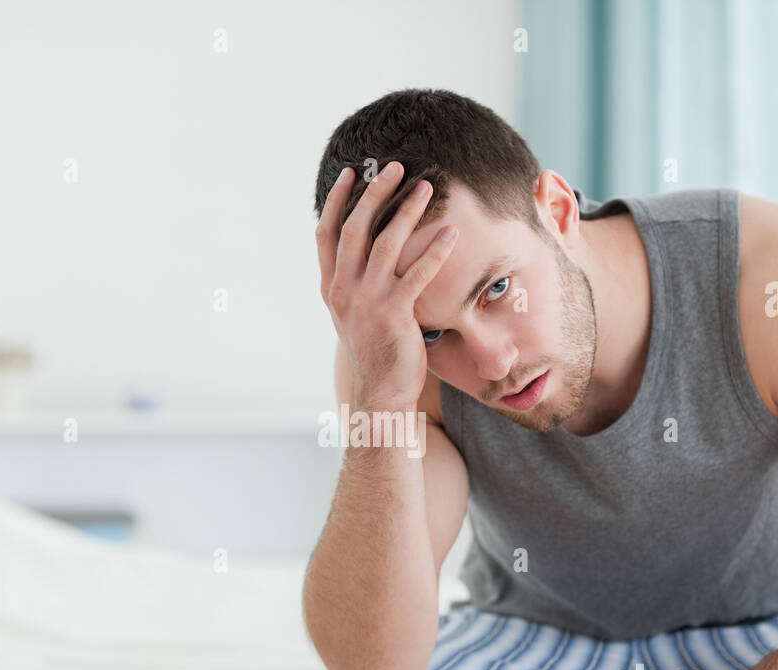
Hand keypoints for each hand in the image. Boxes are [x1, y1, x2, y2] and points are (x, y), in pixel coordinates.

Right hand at [316, 160, 458, 409]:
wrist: (379, 394)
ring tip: (426, 187)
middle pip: (355, 228)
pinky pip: (417, 274)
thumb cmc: (374, 353)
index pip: (326, 233)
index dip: (337, 201)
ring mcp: (366, 302)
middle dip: (373, 192)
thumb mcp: (353, 316)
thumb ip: (354, 285)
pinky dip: (435, 250)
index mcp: (330, 288)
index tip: (349, 173)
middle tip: (394, 166)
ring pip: (384, 243)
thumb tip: (364, 255)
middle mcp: (343, 290)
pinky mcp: (394, 314)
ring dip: (406, 211)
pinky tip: (452, 232)